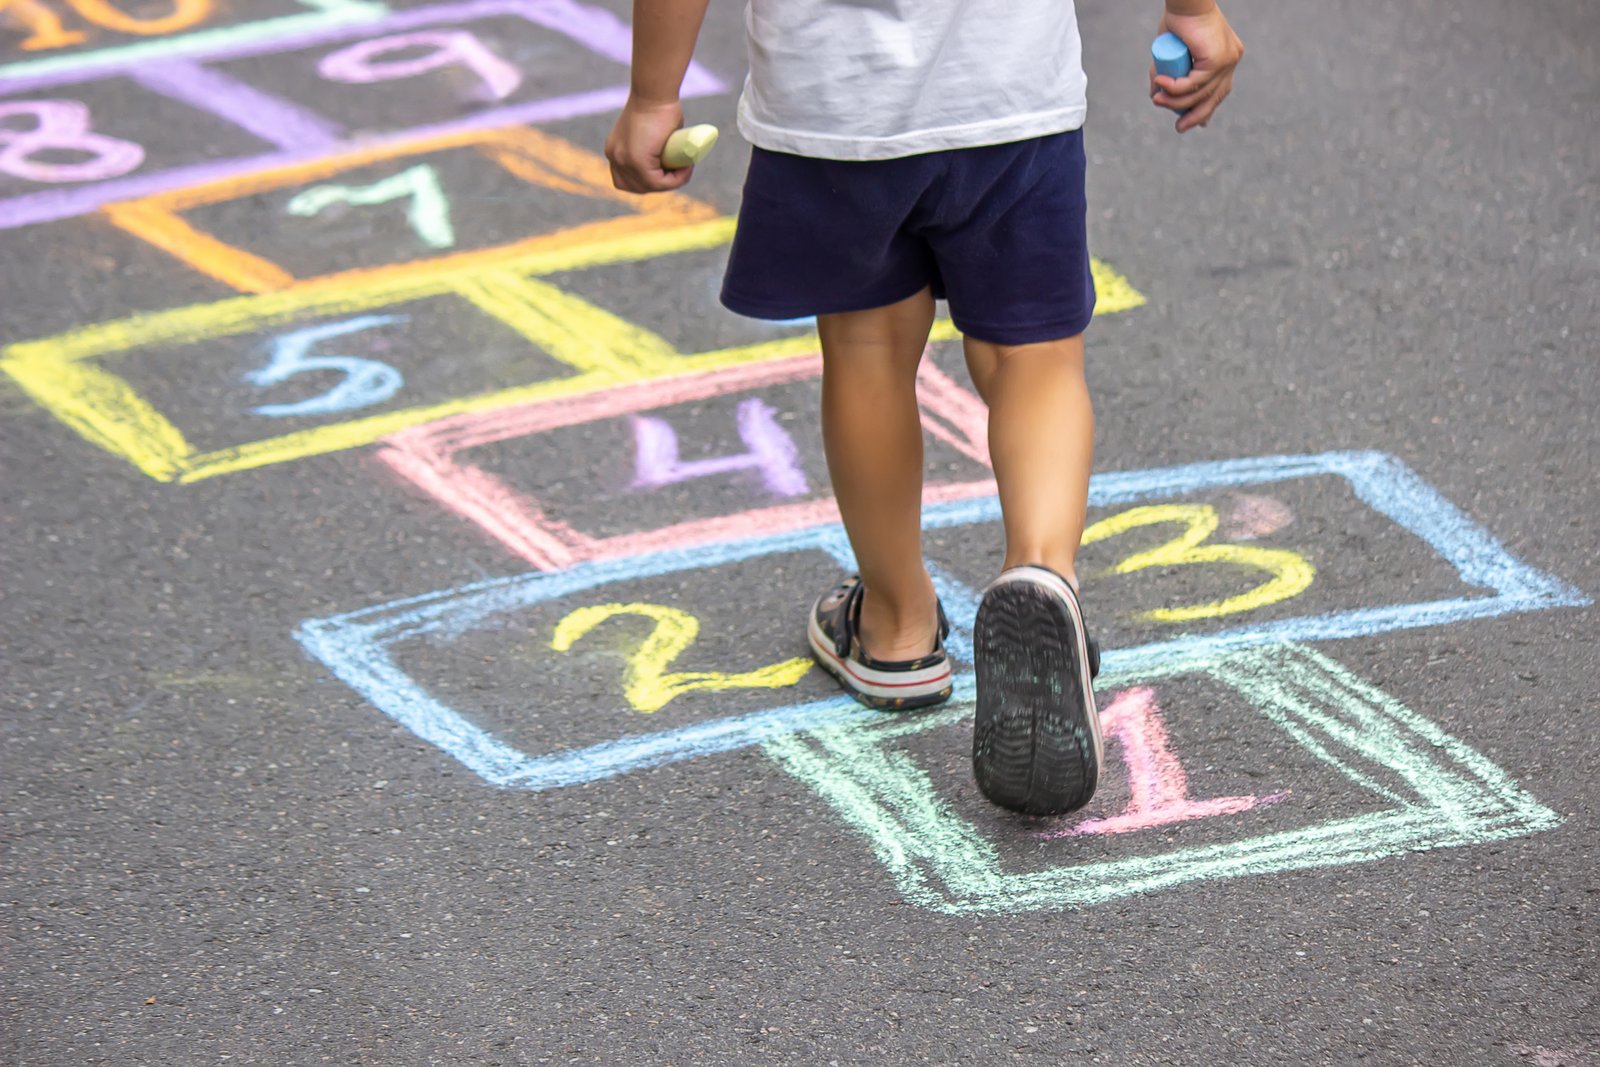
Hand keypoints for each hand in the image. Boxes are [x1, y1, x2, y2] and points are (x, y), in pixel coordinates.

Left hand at [606, 96, 693, 192]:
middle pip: (636, 187)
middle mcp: (614, 157)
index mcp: (615, 150)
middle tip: (679, 169)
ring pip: (649, 187)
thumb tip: (669, 158)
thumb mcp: (652, 132)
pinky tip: (686, 168)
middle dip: (660, 184)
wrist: (655, 91)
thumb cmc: (659, 104)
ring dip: (670, 182)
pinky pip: (658, 183)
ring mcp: (624, 160)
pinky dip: (675, 179)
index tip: (670, 170)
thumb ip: (653, 147)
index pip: (628, 180)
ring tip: (685, 167)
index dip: (649, 181)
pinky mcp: (637, 162)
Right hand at [1150, 6, 1243, 132]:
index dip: (1207, 109)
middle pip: (1215, 97)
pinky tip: (1161, 85)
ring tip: (1156, 99)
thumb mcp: (1172, 53)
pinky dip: (1176, 88)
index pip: (1219, 90)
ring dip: (1175, 101)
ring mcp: (1227, 60)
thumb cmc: (1177, 20)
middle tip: (1179, 128)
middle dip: (1196, 115)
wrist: (1185, 2)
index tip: (1197, 124)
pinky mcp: (1218, 59)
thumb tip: (1156, 95)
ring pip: (1201, 93)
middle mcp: (1231, 59)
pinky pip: (1194, 84)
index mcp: (1226, 56)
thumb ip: (1167, 73)